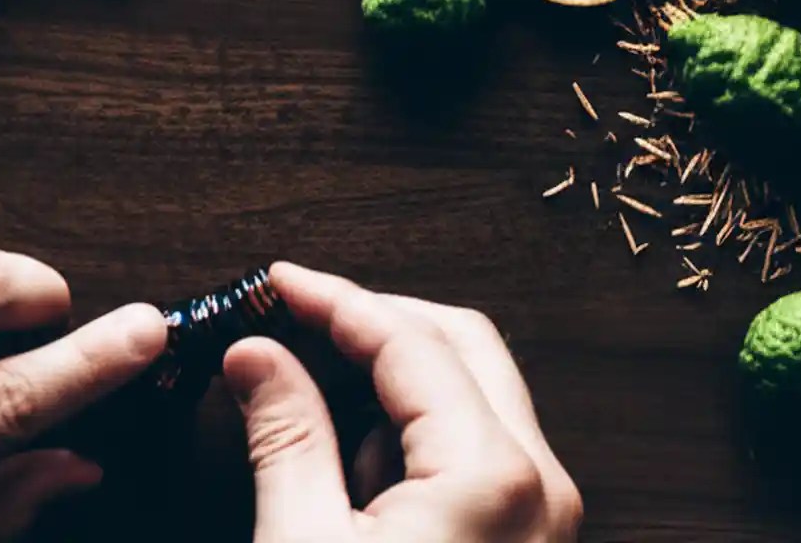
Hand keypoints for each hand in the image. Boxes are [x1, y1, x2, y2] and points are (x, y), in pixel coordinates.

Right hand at [222, 263, 581, 542]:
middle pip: (463, 344)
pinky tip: (362, 489)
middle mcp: (539, 484)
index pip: (408, 341)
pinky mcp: (530, 542)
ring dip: (397, 387)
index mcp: (489, 475)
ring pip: (476, 395)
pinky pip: (481, 454)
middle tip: (302, 318)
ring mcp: (544, 515)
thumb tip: (256, 355)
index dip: (335, 300)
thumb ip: (285, 438)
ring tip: (323, 437)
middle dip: (377, 323)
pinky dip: (418, 441)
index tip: (280, 283)